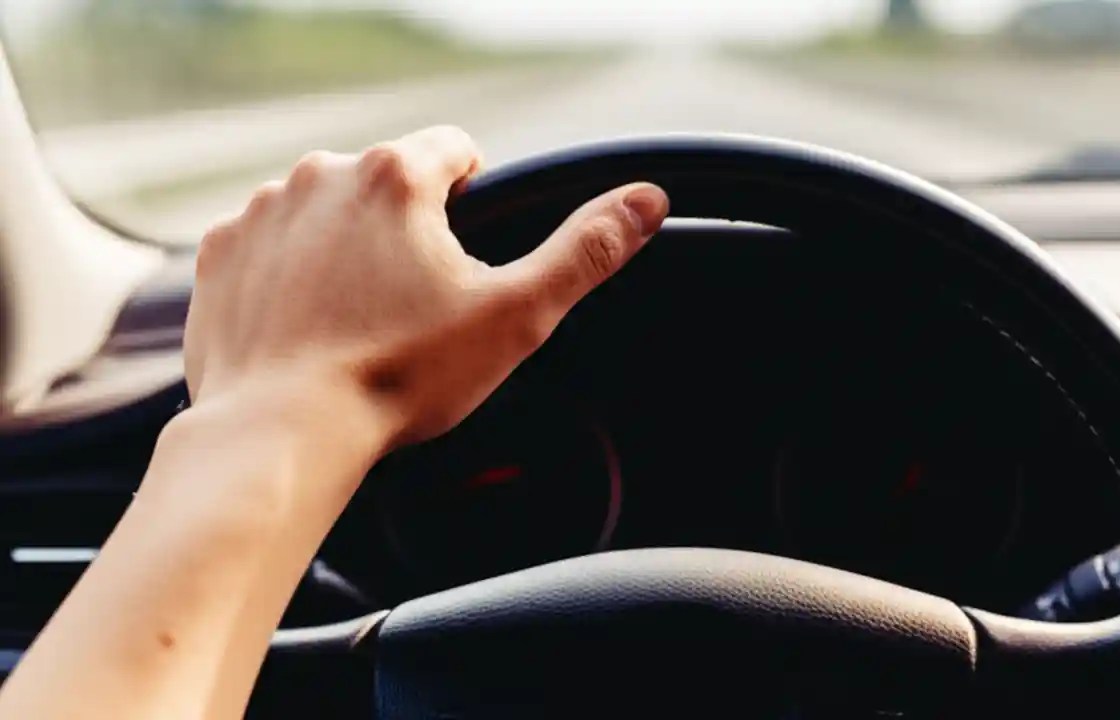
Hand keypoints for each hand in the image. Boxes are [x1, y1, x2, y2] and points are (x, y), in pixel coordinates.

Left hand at [184, 125, 667, 457]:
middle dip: (405, 232)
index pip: (454, 150)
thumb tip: (645, 201)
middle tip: (413, 308)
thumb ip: (585, 251)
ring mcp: (259, 213)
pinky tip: (308, 330)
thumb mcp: (515, 316)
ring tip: (358, 324)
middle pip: (387, 183)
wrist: (281, 434)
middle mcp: (319, 175)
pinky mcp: (218, 256)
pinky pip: (269, 249)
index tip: (462, 263)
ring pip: (327, 214)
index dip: (473, 204)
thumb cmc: (398, 377)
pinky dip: (290, 279)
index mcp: (394, 175)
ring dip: (346, 251)